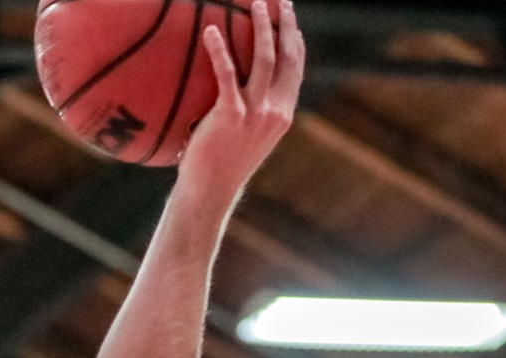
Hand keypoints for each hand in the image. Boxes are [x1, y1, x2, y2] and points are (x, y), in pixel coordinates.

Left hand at [181, 0, 304, 193]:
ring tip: (254, 4)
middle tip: (278, 2)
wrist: (210, 191)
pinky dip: (219, 50)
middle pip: (287, 56)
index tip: (290, 21)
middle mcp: (275, 110)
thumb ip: (256, 113)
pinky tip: (210, 31)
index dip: (295, 40)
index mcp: (283, 113)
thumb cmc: (222, 165)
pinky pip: (226, 74)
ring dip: (261, 27)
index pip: (295, 68)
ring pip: (263, 58)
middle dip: (285, 24)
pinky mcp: (230, 116)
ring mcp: (255, 112)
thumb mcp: (249, 137)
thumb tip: (245, 90)